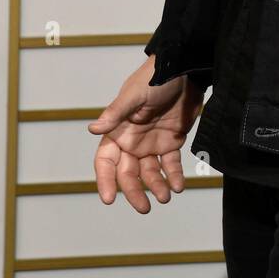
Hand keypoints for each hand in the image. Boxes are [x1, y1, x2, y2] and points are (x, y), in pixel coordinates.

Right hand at [88, 57, 206, 213]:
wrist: (185, 69)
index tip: (109, 198)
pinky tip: (178, 186)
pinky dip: (174, 176)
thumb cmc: (155, 78)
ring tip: (166, 197)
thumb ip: (116, 113)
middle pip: (128, 173)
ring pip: (150, 172)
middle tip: (144, 208)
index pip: (106, 161)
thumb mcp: (134, 95)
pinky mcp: (172, 141)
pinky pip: (171, 164)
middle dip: (134, 191)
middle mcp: (132, 140)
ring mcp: (152, 142)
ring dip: (156, 186)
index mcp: (118, 130)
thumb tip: (92, 129)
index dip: (105, 180)